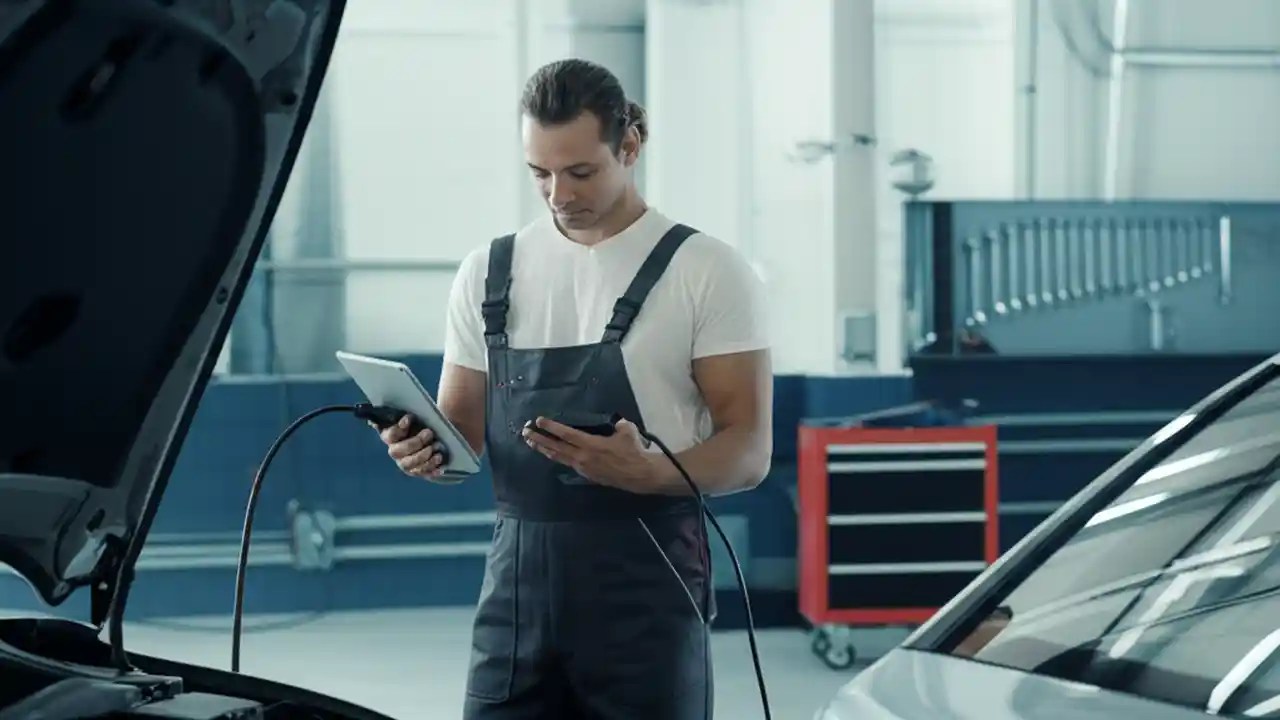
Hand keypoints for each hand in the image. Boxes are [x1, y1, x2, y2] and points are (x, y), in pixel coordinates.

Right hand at [374, 413, 449, 481]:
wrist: (434, 435)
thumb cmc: (421, 423)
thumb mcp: (415, 417)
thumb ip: (409, 416)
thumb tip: (408, 415)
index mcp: (390, 435)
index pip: (390, 434)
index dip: (398, 427)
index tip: (409, 418)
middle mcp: (394, 451)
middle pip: (398, 451)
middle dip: (415, 442)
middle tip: (429, 433)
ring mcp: (404, 463)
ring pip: (408, 464)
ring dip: (423, 457)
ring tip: (437, 449)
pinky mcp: (415, 471)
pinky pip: (422, 473)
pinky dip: (431, 469)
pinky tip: (441, 467)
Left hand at [522, 416, 672, 493]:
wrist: (640, 475)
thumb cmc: (633, 450)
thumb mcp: (626, 430)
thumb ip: (616, 424)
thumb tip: (613, 423)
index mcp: (590, 444)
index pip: (565, 434)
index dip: (551, 427)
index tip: (539, 420)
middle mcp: (582, 457)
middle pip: (555, 447)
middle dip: (539, 439)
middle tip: (525, 432)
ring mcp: (583, 468)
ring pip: (559, 458)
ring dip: (544, 450)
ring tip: (532, 443)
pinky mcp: (587, 476)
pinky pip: (568, 464)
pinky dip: (558, 458)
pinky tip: (553, 454)